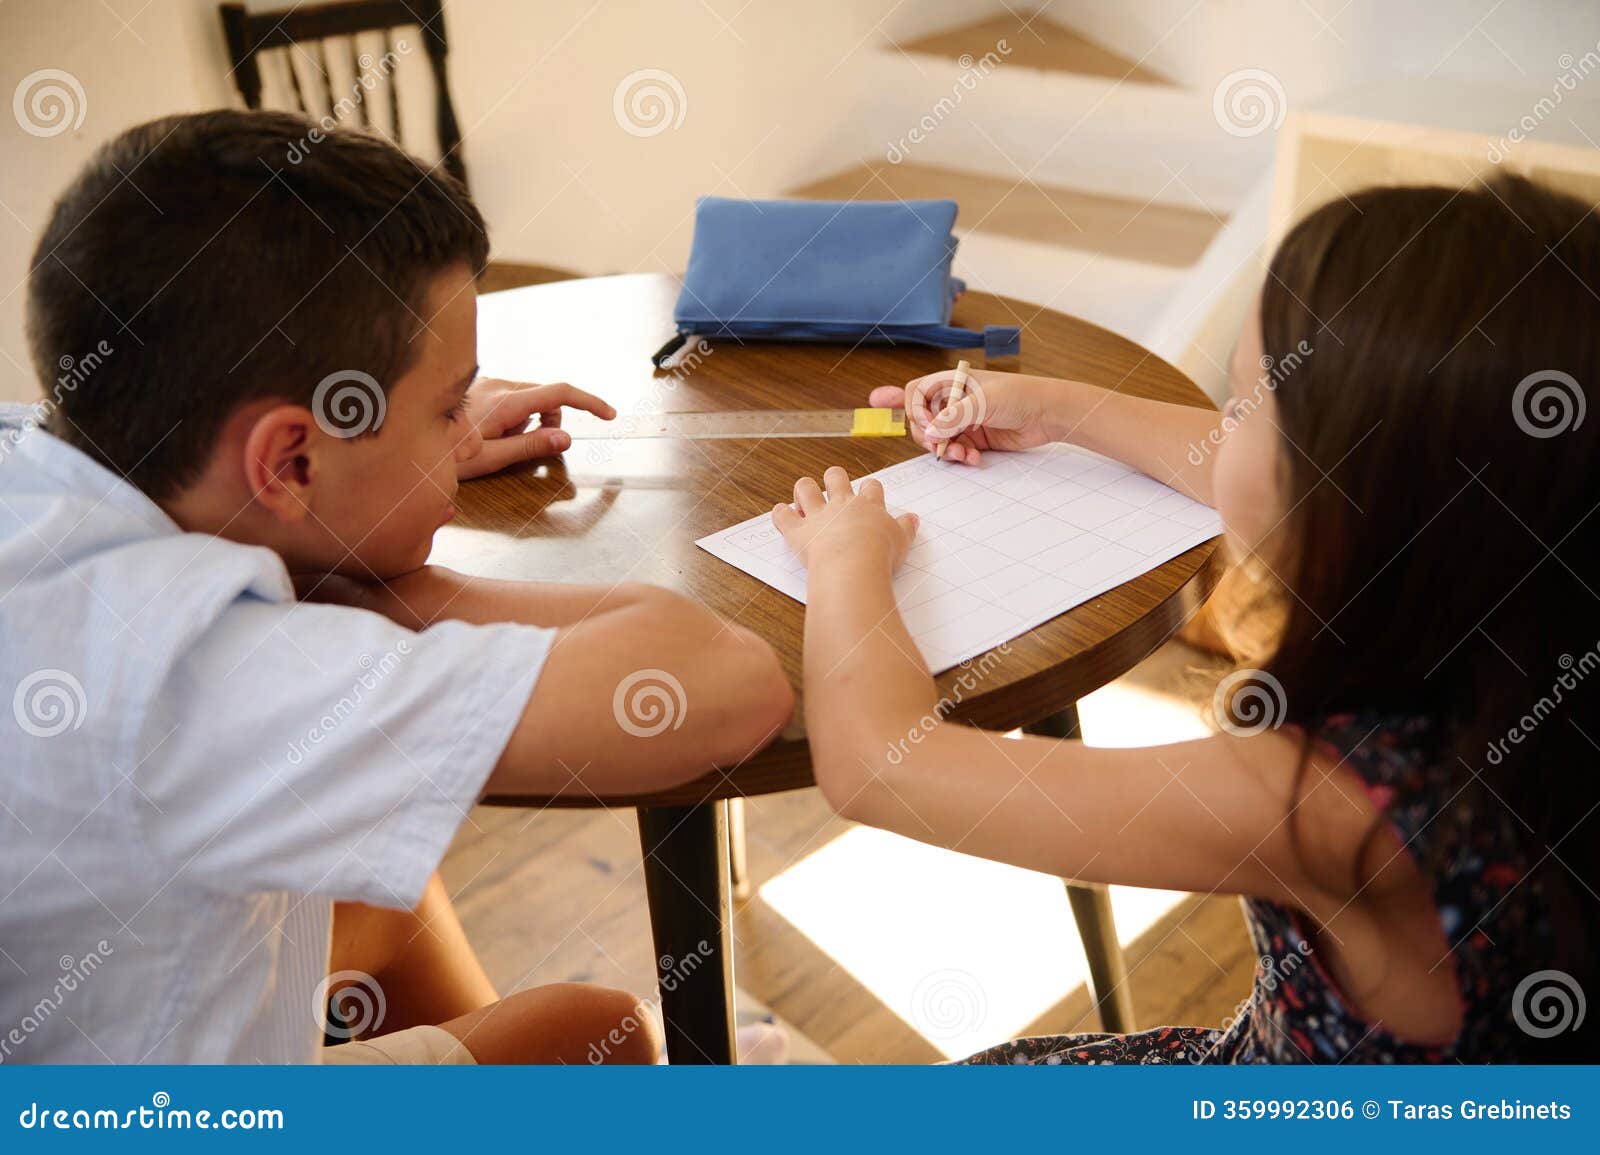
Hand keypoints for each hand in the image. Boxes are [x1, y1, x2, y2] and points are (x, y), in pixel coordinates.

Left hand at [457, 377, 616, 479]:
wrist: (404, 434)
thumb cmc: (443, 453)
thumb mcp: (490, 457)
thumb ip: (531, 445)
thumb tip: (566, 437)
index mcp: (506, 402)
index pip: (560, 393)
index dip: (589, 402)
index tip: (609, 415)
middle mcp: (499, 384)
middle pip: (546, 397)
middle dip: (550, 421)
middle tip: (528, 447)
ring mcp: (488, 382)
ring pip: (528, 398)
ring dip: (529, 420)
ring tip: (498, 442)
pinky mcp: (479, 386)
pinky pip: (510, 397)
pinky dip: (514, 415)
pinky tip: (488, 432)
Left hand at [771, 466, 918, 570]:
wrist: (854, 563)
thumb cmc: (880, 554)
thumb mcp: (902, 541)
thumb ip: (906, 528)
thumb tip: (913, 519)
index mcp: (868, 506)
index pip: (871, 487)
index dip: (869, 489)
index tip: (869, 494)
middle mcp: (842, 505)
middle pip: (836, 477)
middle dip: (834, 478)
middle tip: (833, 486)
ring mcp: (818, 515)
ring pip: (805, 488)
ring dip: (803, 489)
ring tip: (804, 496)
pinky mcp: (798, 531)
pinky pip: (783, 516)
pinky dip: (780, 514)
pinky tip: (781, 514)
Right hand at [869, 369, 1054, 464]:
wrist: (1048, 414)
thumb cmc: (1020, 395)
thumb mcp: (983, 402)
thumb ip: (953, 417)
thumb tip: (930, 433)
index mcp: (952, 383)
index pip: (917, 393)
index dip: (915, 410)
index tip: (927, 425)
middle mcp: (954, 401)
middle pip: (923, 420)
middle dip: (930, 436)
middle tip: (942, 446)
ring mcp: (963, 421)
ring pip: (938, 440)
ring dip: (947, 450)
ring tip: (964, 454)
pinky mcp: (974, 439)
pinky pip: (956, 450)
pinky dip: (961, 457)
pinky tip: (974, 457)